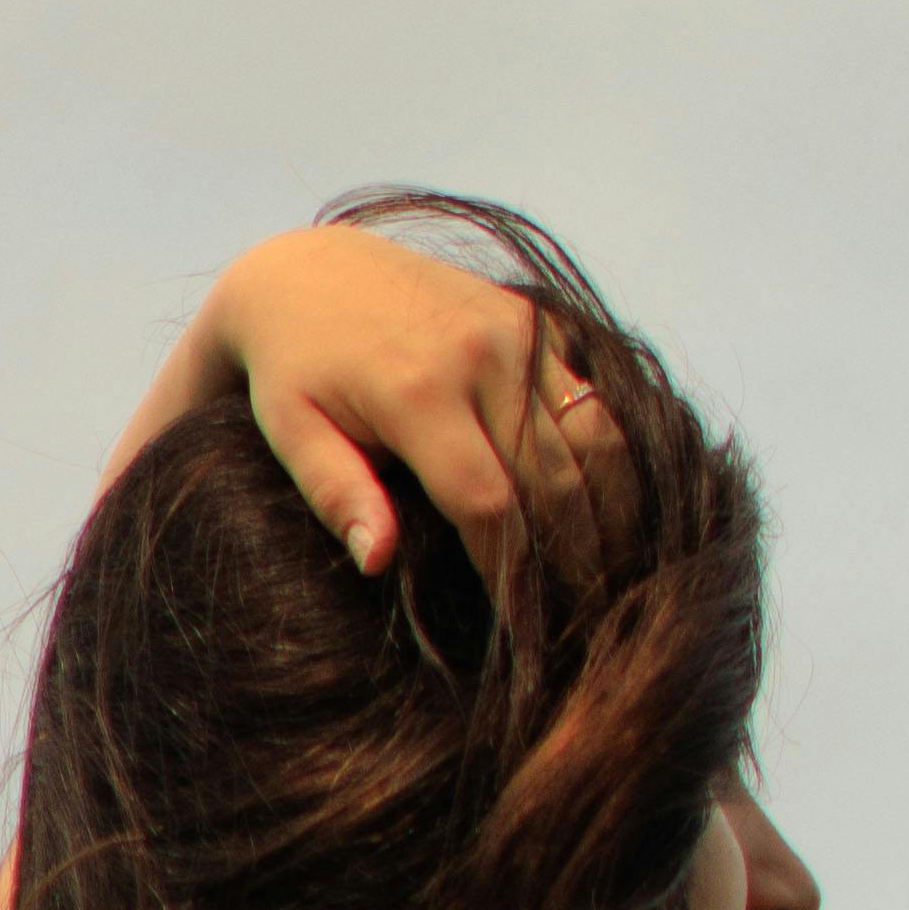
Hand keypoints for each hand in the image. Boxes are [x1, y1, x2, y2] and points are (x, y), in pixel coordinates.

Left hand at [108, 226, 603, 581]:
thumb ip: (337, 495)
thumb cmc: (292, 370)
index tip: (526, 639)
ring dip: (614, 518)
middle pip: (558, 481)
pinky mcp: (536, 319)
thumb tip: (378, 561)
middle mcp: (480, 353)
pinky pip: (596, 400)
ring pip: (596, 441)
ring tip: (616, 583)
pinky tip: (616, 518)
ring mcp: (517, 330)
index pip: (489, 505)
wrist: (308, 270)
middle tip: (589, 626)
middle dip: (577, 562)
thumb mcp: (293, 433)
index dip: (514, 579)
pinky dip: (614, 462)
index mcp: (417, 390)